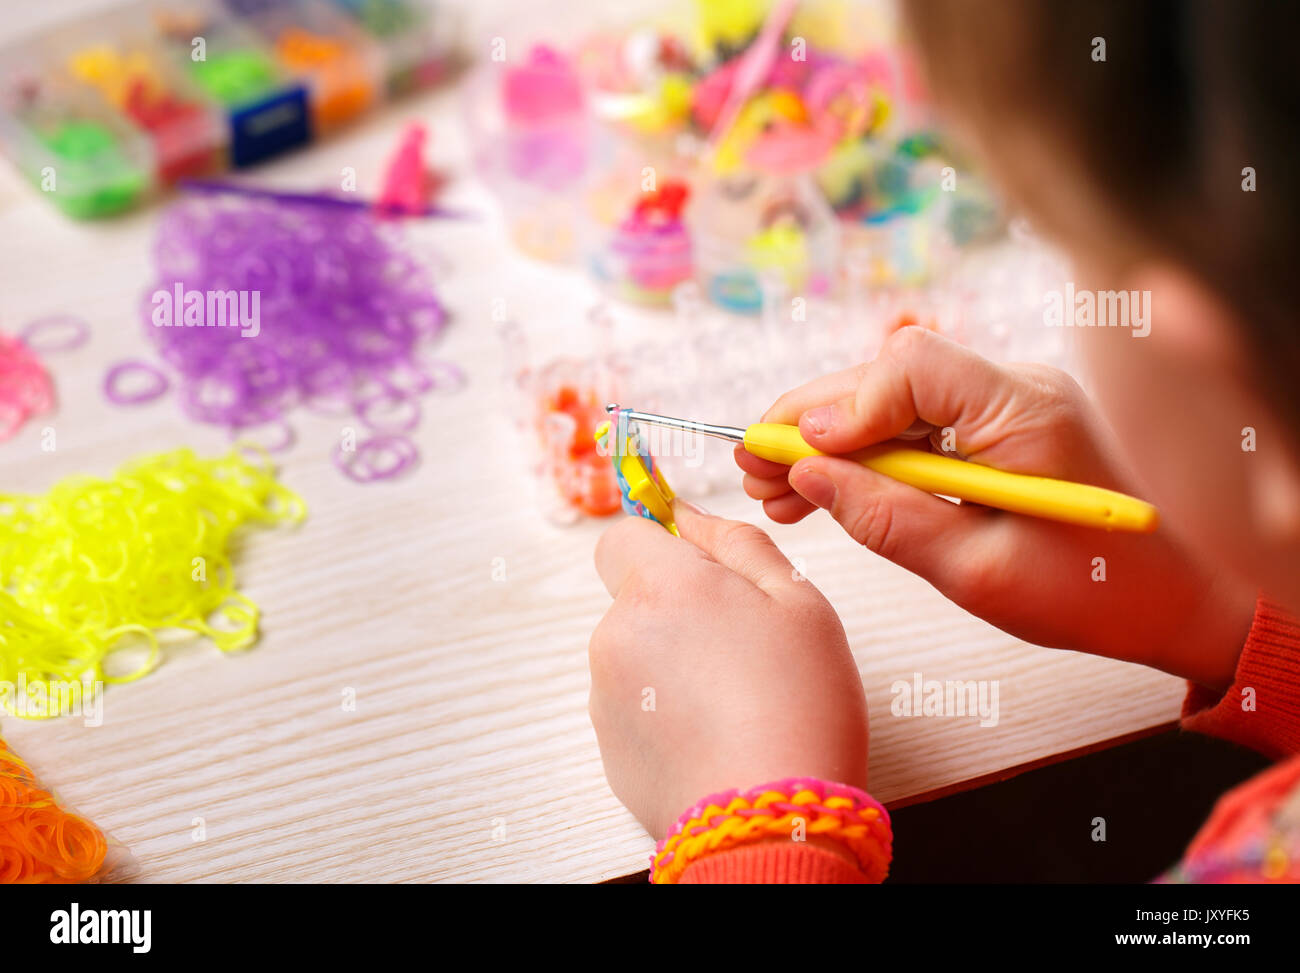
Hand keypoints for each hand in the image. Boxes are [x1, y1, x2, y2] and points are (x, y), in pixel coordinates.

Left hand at [590, 501, 867, 839]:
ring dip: (674, 662)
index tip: (701, 573)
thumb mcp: (798, 602)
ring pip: (636, 653)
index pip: (622, 535)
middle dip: (680, 609)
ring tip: (736, 701)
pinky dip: (666, 711)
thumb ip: (737, 544)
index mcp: (662, 587)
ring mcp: (605, 694)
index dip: (660, 546)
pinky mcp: (608, 746)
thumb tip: (689, 516)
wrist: (771, 820)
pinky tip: (715, 736)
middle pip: (635, 598)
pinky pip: (634, 706)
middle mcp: (617, 634)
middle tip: (746, 647)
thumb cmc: (799, 706)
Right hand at [738, 327, 1254, 690]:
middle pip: (890, 375)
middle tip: (753, 471)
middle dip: (815, 422)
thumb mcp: (975, 571)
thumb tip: (807, 476)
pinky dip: (863, 455)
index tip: (795, 456)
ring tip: (773, 490)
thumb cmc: (1085, 593)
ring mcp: (1004, 399)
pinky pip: (912, 422)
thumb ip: (886, 519)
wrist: (1162, 600)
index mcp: (1027, 411)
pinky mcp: (993, 422)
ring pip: (890, 398)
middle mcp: (1015, 386)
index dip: (844, 404)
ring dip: (829, 441)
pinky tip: (818, 488)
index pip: (915, 366)